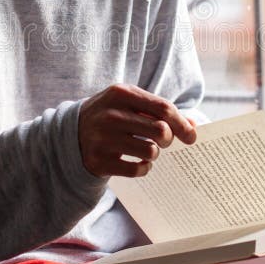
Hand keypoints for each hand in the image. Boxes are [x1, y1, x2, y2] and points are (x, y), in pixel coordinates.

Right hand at [78, 84, 195, 177]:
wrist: (71, 134)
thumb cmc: (112, 116)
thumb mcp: (130, 103)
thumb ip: (159, 110)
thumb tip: (193, 126)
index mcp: (121, 93)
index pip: (163, 108)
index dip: (182, 124)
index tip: (191, 136)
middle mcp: (110, 114)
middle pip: (160, 131)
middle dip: (169, 139)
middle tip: (164, 141)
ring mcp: (103, 138)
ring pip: (151, 151)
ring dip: (154, 154)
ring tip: (147, 150)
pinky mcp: (99, 161)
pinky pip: (137, 170)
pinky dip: (144, 168)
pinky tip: (137, 161)